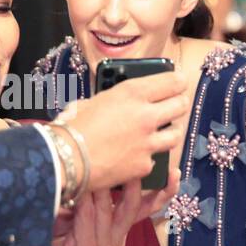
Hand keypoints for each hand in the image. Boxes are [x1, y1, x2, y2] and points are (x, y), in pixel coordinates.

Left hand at [3, 169, 178, 245]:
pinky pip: (89, 219)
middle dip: (137, 183)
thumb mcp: (81, 208)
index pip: (146, 209)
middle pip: (134, 207)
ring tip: (97, 165)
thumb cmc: (55, 232)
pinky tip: (78, 189)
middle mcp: (117, 241)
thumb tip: (109, 161)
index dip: (162, 192)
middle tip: (138, 160)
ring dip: (102, 187)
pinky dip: (84, 202)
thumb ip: (97, 194)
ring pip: (109, 210)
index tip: (174, 171)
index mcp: (119, 230)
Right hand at [59, 72, 188, 190]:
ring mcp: (148, 142)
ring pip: (176, 133)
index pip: (173, 81)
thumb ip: (116, 99)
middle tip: (173, 106)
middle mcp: (146, 115)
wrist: (65, 159)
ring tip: (162, 132)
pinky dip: (149, 156)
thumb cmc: (72, 127)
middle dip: (178, 104)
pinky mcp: (144, 165)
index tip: (177, 83)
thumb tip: (123, 101)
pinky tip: (137, 155)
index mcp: (132, 92)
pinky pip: (156, 158)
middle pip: (181, 105)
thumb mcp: (93, 100)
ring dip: (170, 131)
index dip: (178, 82)